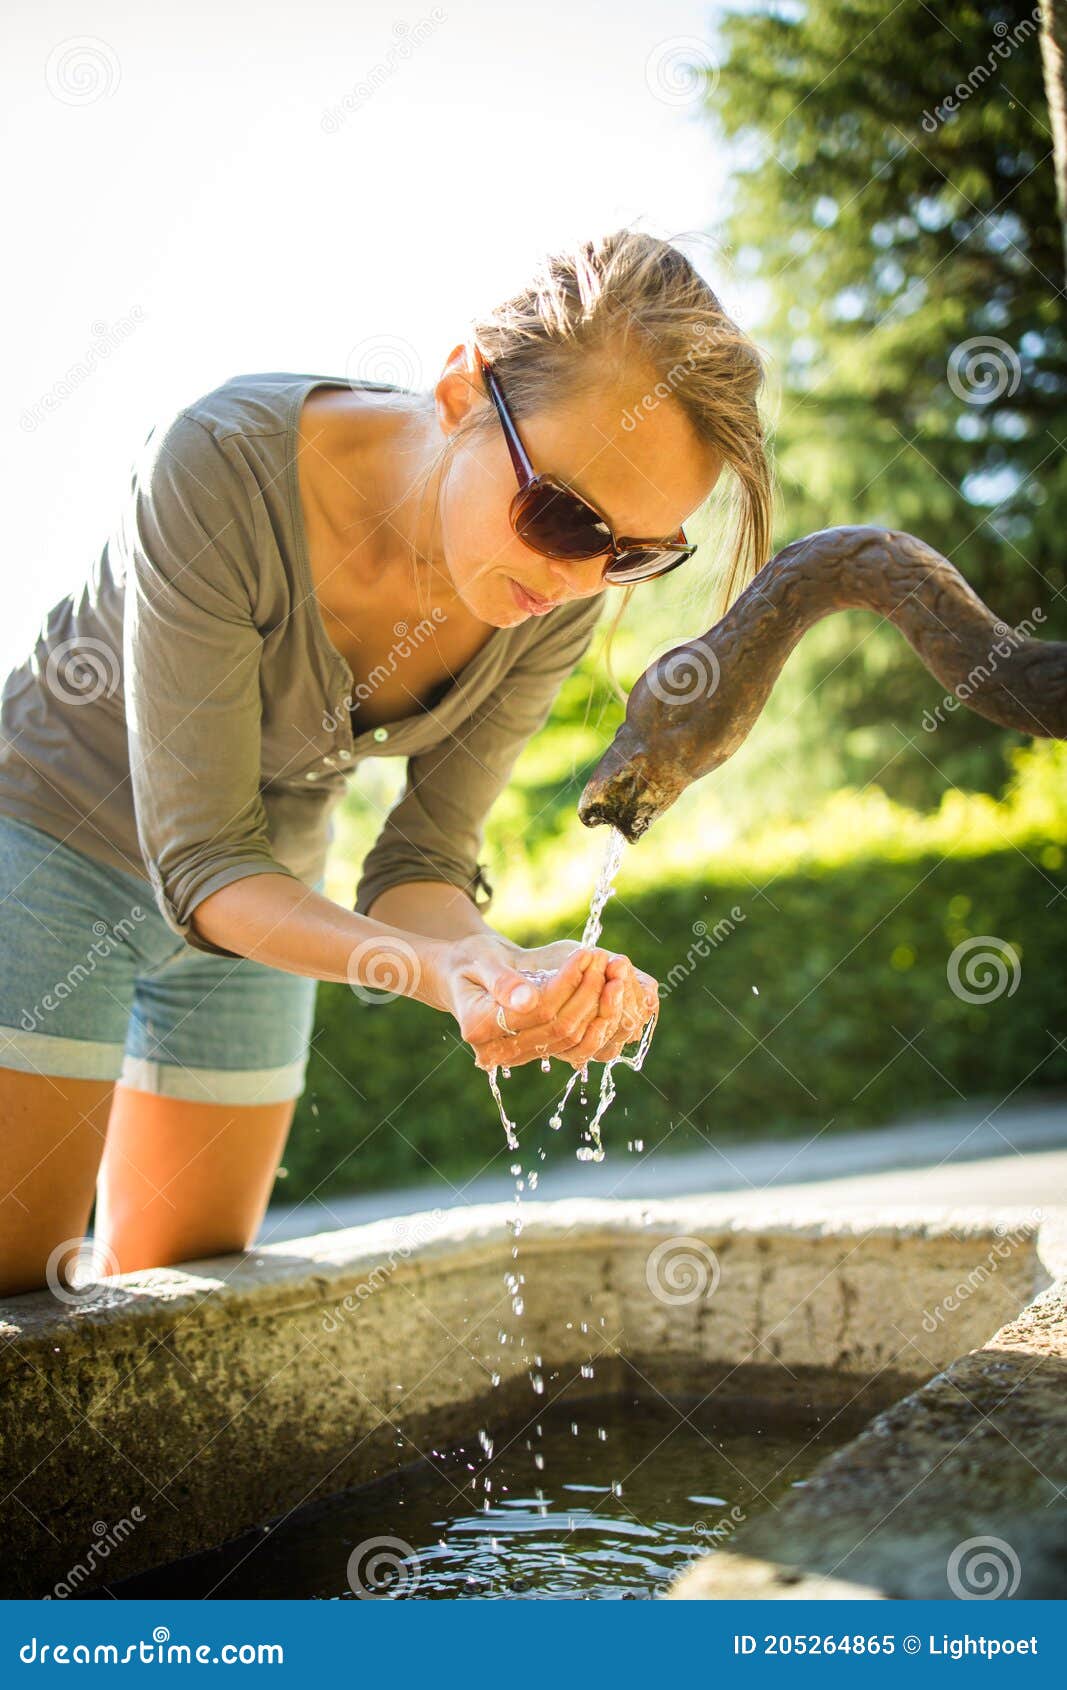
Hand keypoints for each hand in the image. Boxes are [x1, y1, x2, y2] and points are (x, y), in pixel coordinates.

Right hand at [439, 935, 657, 1071]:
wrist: (465, 976)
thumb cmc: (470, 960)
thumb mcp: (481, 959)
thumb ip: (503, 981)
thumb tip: (528, 1000)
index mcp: (479, 1027)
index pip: (537, 1009)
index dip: (566, 983)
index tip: (585, 954)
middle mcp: (497, 1050)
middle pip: (558, 1027)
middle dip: (588, 992)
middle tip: (605, 960)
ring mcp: (517, 1057)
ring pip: (572, 1039)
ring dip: (599, 1007)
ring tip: (613, 973)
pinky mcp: (535, 1053)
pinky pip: (575, 1046)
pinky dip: (597, 1023)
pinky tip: (610, 995)